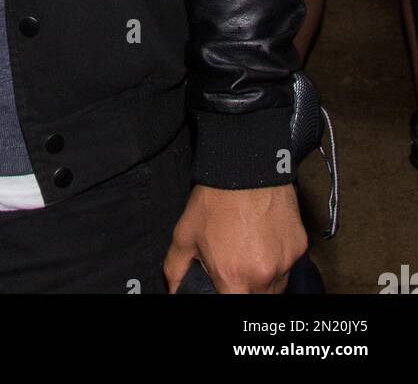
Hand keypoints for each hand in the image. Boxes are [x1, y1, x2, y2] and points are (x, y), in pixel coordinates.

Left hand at [163, 182, 306, 293]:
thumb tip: (174, 288)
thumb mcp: (185, 234)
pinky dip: (278, 258)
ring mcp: (285, 262)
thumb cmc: (214, 200)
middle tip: (237, 267)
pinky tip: (265, 238)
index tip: (227, 288)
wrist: (244, 166)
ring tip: (250, 250)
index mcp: (233, 277)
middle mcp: (263, 275)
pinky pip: (290, 264)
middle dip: (248, 290)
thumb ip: (176, 269)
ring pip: (278, 285)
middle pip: (260, 300)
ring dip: (265, 277)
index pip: (235, 307)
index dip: (230, 297)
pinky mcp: (299, 247)